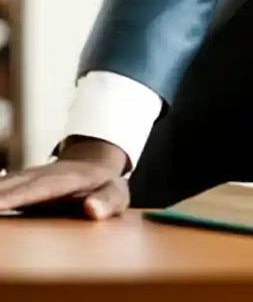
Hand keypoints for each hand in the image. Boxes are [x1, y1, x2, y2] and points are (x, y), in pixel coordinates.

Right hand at [0, 137, 129, 219]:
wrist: (95, 164)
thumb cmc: (106, 184)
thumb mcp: (117, 194)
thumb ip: (107, 202)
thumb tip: (92, 210)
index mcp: (64, 180)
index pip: (37, 189)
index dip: (16, 197)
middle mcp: (40, 176)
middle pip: (10, 187)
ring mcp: (27, 178)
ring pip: (1, 187)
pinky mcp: (18, 184)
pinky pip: (0, 190)